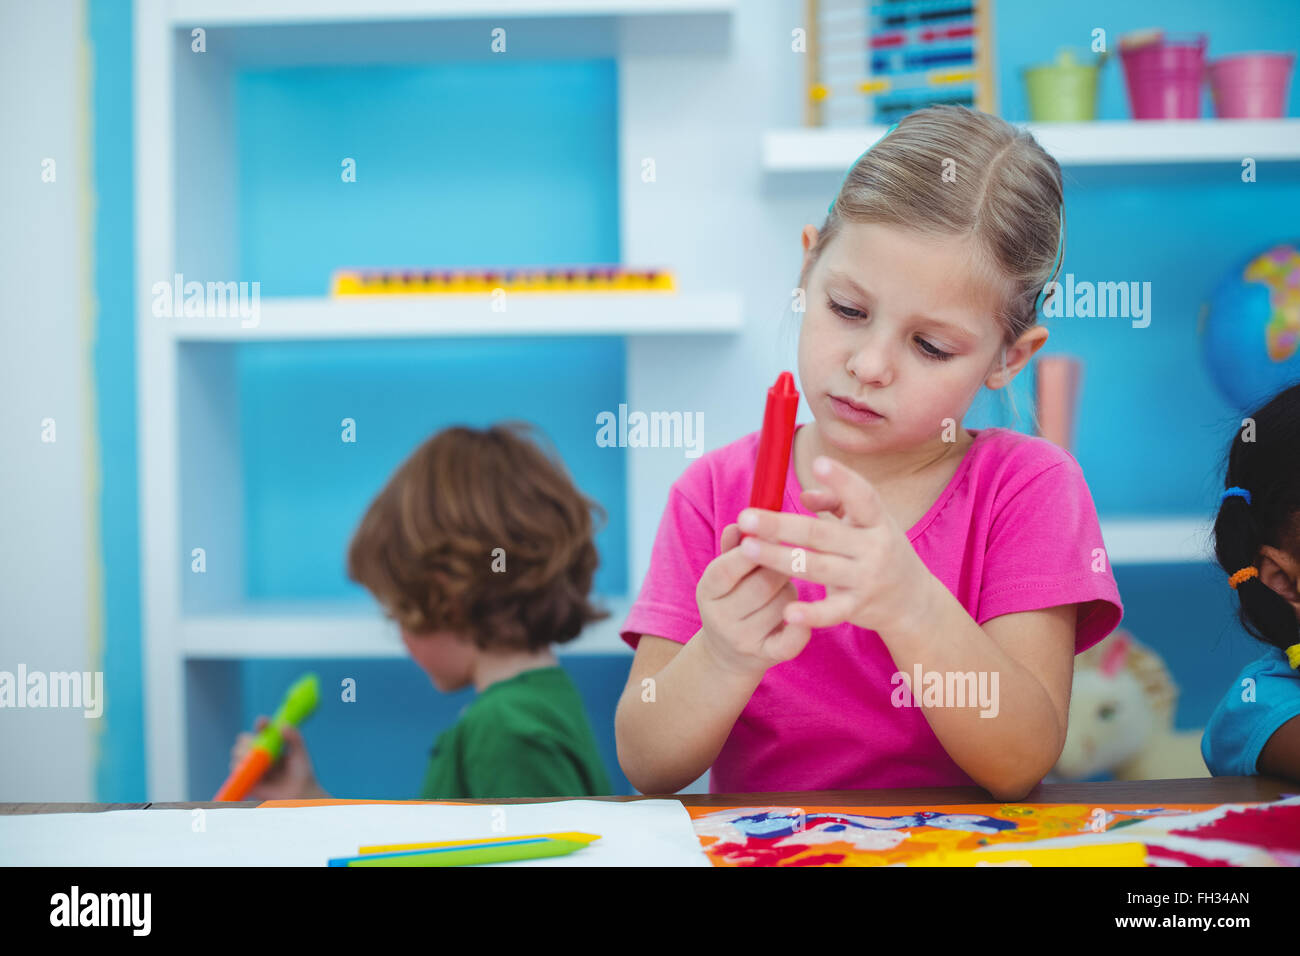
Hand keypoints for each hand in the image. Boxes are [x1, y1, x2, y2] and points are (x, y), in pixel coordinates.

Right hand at [230, 717, 324, 800]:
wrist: (300, 794)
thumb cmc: (302, 772)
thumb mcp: (300, 753)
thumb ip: (294, 738)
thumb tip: (283, 725)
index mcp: (271, 744)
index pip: (262, 730)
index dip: (261, 724)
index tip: (262, 722)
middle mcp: (260, 753)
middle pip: (244, 741)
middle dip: (246, 740)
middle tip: (253, 743)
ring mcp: (253, 766)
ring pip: (237, 754)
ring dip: (241, 752)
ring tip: (250, 755)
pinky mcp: (248, 780)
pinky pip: (237, 773)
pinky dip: (237, 768)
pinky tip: (243, 766)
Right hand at [695, 522, 813, 675]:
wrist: (727, 654)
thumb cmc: (731, 600)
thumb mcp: (724, 575)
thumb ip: (733, 548)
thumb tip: (739, 525)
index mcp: (707, 592)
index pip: (728, 567)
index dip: (752, 548)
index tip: (769, 532)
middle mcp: (722, 619)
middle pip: (764, 583)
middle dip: (779, 567)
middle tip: (783, 562)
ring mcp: (744, 640)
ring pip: (785, 603)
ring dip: (791, 590)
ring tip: (781, 590)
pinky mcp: (766, 657)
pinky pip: (791, 639)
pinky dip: (801, 625)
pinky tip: (803, 614)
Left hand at [736, 454, 937, 635]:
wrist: (913, 601)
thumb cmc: (881, 550)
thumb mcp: (867, 522)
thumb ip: (837, 502)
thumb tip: (803, 496)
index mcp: (877, 522)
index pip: (863, 497)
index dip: (843, 480)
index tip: (817, 463)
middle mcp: (874, 549)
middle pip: (821, 535)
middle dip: (781, 525)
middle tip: (746, 517)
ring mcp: (866, 580)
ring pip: (816, 567)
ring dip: (778, 558)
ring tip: (747, 548)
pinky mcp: (858, 608)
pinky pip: (831, 612)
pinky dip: (811, 614)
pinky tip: (787, 611)